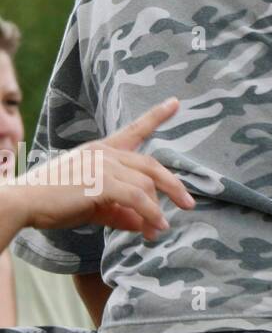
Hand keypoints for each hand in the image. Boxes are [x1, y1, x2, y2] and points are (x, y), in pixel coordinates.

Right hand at [18, 99, 193, 238]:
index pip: (134, 130)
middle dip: (172, 185)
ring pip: (146, 185)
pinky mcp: (102, 181)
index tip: (175, 103)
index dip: (156, 116)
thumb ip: (118, 212)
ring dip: (157, 209)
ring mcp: (104, 164)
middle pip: (151, 165)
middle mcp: (105, 152)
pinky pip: (136, 197)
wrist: (22, 203)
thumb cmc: (52, 203)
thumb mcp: (91, 206)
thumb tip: (144, 224)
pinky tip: (153, 227)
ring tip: (159, 230)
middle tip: (188, 203)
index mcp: (101, 150)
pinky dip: (149, 213)